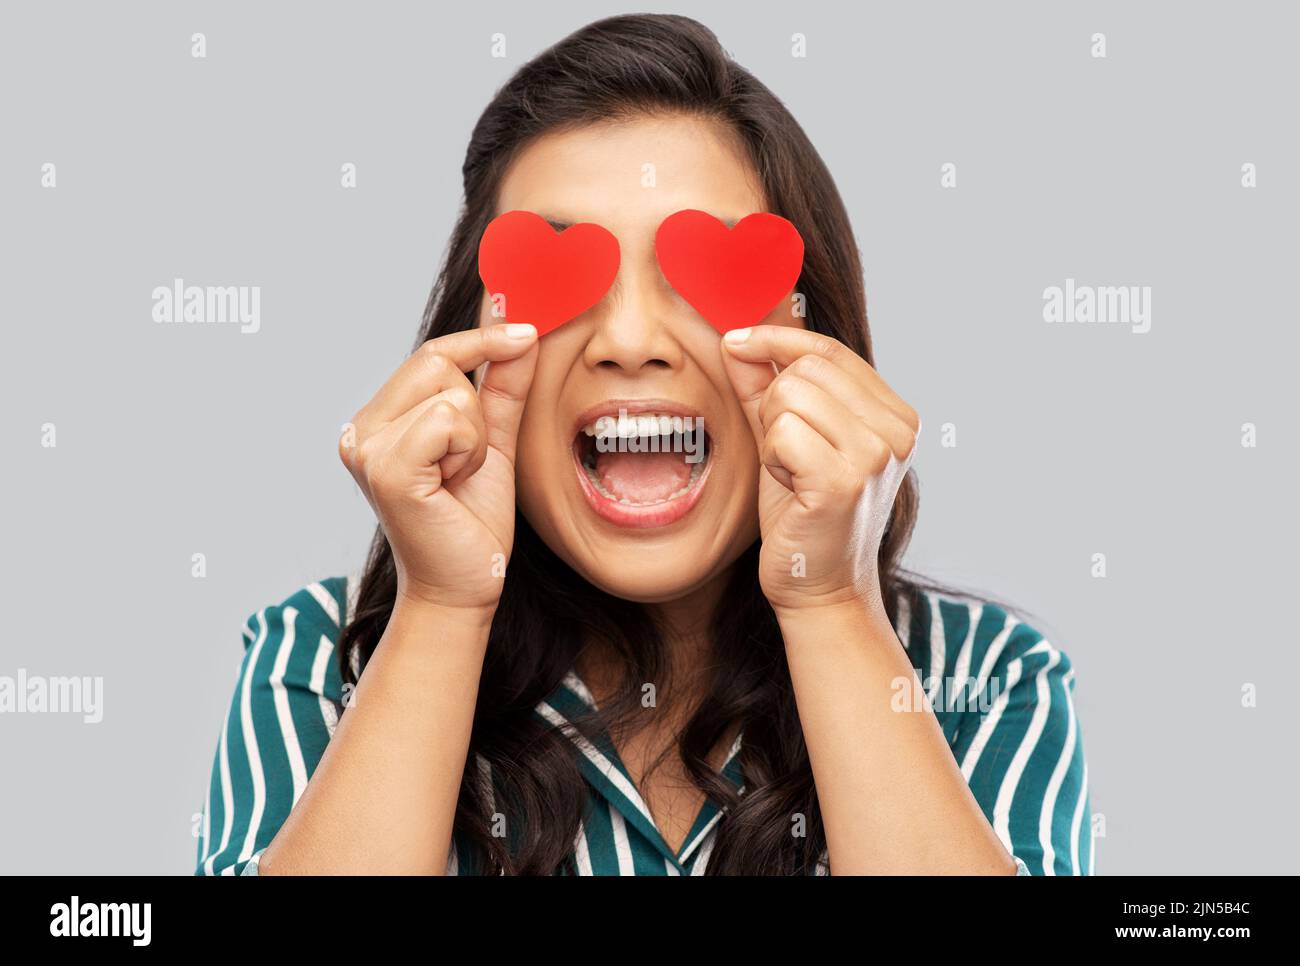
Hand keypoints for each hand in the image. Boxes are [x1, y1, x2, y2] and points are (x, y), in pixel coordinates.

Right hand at [340, 324, 538, 613]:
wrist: (464, 586)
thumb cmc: (472, 523)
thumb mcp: (493, 443)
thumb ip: (502, 388)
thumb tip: (523, 334)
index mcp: (379, 421)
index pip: (432, 355)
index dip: (481, 340)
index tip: (527, 331)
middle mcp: (361, 430)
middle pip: (438, 363)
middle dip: (474, 410)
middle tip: (465, 463)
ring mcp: (366, 449)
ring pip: (450, 392)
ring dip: (474, 438)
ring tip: (457, 479)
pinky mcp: (385, 469)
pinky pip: (448, 421)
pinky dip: (468, 451)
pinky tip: (452, 486)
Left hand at [720, 325, 919, 615]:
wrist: (818, 588)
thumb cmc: (803, 515)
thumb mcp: (786, 439)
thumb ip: (766, 387)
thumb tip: (738, 340)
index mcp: (895, 416)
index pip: (830, 351)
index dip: (777, 341)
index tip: (736, 342)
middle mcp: (896, 431)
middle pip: (805, 370)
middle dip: (776, 406)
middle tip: (786, 455)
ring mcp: (876, 455)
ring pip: (790, 396)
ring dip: (773, 436)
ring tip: (791, 473)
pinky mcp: (845, 480)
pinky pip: (781, 432)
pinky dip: (772, 457)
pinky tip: (789, 486)